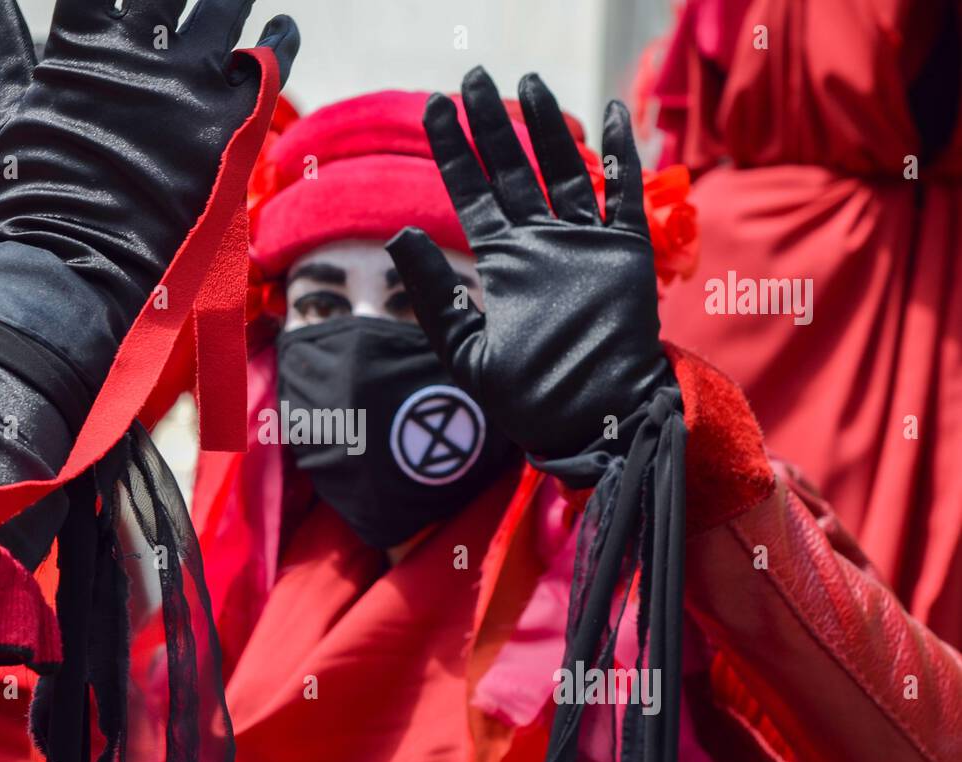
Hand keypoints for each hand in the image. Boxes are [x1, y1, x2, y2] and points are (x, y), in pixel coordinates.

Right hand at [0, 0, 299, 332]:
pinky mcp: (229, 120)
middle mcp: (139, 48)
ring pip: (223, 8)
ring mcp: (187, 81)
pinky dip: (281, 42)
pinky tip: (283, 28)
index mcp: (81, 41)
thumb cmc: (29, 191)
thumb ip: (0, 41)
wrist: (74, 260)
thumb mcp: (2, 108)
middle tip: (178, 4)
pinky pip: (269, 65)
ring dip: (229, 1)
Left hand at [386, 67, 669, 460]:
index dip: (451, 151)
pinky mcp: (625, 253)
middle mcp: (540, 245)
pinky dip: (622, 157)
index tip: (433, 109)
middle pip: (512, 168)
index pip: (472, 193)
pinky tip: (611, 115)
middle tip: (473, 77)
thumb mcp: (466, 350)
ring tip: (528, 82)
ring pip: (564, 169)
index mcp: (502, 262)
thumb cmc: (528, 399)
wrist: (591, 422)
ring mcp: (583, 244)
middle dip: (492, 124)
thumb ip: (435, 295)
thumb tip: (400, 235)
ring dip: (547, 126)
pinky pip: (625, 194)